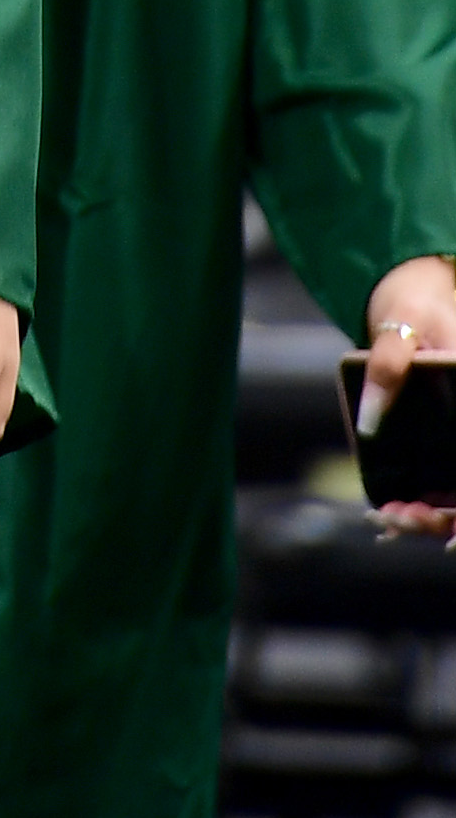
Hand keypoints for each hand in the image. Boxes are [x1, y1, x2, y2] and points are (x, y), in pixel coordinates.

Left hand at [358, 256, 455, 539]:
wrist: (413, 284)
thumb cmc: (412, 301)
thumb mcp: (399, 328)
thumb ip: (388, 369)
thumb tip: (369, 424)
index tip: (446, 534)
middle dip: (442, 516)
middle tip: (396, 521)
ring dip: (433, 513)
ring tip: (391, 520)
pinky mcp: (448, 428)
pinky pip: (445, 473)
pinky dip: (428, 498)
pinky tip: (396, 512)